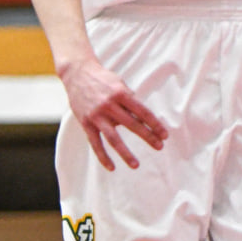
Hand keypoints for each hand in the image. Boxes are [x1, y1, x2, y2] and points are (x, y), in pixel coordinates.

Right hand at [59, 53, 167, 171]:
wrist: (77, 73)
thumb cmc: (103, 79)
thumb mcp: (119, 83)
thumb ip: (130, 100)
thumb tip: (142, 117)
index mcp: (120, 93)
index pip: (142, 112)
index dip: (155, 124)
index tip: (164, 135)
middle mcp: (109, 105)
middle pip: (132, 124)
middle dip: (147, 137)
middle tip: (159, 147)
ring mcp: (96, 115)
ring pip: (113, 138)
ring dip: (125, 153)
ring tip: (136, 165)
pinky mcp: (86, 123)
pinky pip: (95, 143)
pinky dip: (103, 156)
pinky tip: (111, 167)